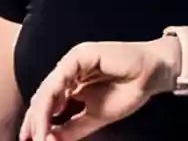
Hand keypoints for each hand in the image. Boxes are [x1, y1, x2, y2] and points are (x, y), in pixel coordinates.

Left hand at [18, 37, 179, 140]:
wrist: (152, 75)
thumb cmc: (128, 91)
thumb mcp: (94, 117)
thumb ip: (72, 127)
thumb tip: (49, 139)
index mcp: (71, 83)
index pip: (48, 104)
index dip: (37, 123)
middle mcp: (68, 71)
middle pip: (44, 97)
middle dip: (34, 122)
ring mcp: (73, 62)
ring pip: (48, 89)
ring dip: (40, 115)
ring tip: (38, 135)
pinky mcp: (80, 56)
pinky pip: (60, 79)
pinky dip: (52, 99)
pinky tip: (49, 116)